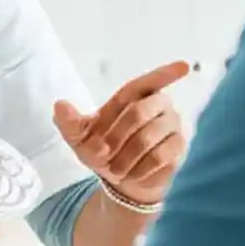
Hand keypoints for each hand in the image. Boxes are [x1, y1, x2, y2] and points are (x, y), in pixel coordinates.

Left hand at [53, 61, 188, 205]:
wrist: (119, 179)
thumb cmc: (100, 149)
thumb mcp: (78, 137)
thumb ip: (68, 121)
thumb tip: (60, 105)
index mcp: (133, 96)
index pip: (149, 81)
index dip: (166, 73)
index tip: (184, 66)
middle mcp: (158, 105)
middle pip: (138, 112)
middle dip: (115, 138)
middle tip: (103, 155)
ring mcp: (172, 125)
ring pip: (148, 138)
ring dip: (125, 158)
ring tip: (116, 168)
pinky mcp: (178, 147)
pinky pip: (159, 156)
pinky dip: (139, 169)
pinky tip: (132, 174)